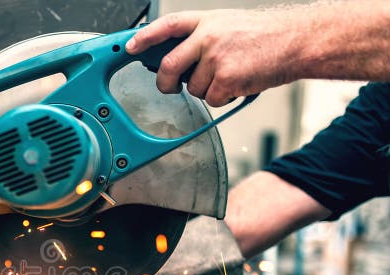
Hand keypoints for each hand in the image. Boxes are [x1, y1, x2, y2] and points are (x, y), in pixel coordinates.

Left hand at [126, 9, 297, 105]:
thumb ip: (201, 38)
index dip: (145, 37)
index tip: (130, 46)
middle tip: (170, 86)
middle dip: (165, 82)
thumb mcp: (228, 25)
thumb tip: (177, 59)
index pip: (167, 26)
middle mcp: (207, 37)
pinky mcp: (226, 78)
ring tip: (230, 75)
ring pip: (193, 88)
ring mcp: (216, 58)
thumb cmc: (265, 36)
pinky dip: (223, 98)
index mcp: (206, 21)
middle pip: (169, 65)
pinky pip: (212, 99)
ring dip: (208, 89)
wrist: (297, 41)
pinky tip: (238, 84)